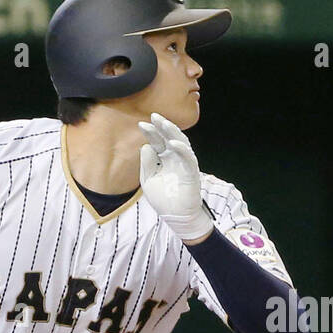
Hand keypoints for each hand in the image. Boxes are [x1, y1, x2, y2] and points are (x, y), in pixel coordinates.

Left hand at [138, 113, 213, 243]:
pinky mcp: (191, 172)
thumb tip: (146, 146)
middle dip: (162, 126)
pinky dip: (181, 149)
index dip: (151, 133)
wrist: (176, 216)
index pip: (158, 142)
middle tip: (154, 115)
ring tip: (164, 123)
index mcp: (164, 159)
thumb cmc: (163, 199)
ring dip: (173, 132)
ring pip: (181, 143)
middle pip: (170, 138)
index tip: (141, 124)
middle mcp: (175, 158)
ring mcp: (184, 164)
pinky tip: (172, 143)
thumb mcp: (148, 180)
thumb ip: (147, 164)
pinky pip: (188, 158)